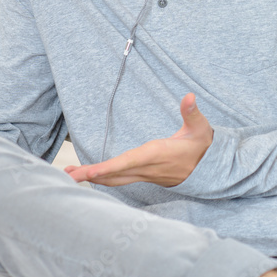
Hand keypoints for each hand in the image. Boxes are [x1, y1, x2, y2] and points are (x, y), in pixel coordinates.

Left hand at [66, 93, 212, 186]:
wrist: (210, 168)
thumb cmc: (201, 145)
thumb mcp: (199, 127)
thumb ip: (191, 112)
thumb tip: (189, 96)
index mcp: (156, 154)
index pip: (128, 162)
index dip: (108, 168)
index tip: (89, 172)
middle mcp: (147, 167)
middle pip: (114, 175)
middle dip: (90, 176)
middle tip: (67, 177)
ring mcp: (144, 174)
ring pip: (115, 179)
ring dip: (92, 178)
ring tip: (70, 176)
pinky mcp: (143, 175)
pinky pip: (119, 180)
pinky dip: (103, 179)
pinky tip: (91, 176)